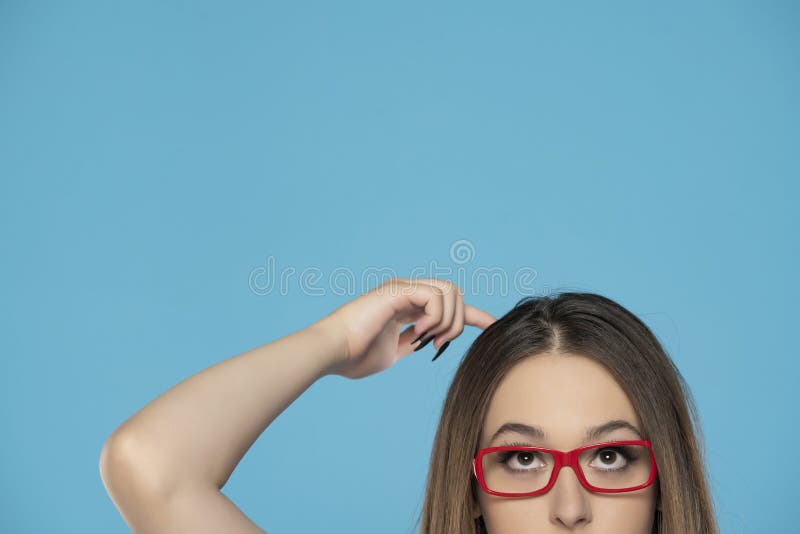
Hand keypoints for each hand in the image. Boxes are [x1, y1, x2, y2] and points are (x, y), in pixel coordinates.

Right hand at [315, 277, 495, 378]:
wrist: (331, 353)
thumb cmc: (352, 356)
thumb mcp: (392, 353)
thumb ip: (410, 344)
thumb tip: (426, 345)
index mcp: (406, 306)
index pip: (448, 304)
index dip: (473, 315)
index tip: (494, 328)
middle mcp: (406, 292)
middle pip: (455, 294)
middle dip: (458, 322)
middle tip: (437, 347)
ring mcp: (401, 289)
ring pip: (450, 291)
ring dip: (447, 322)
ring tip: (427, 341)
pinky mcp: (396, 290)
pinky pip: (434, 296)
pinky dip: (435, 317)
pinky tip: (418, 334)